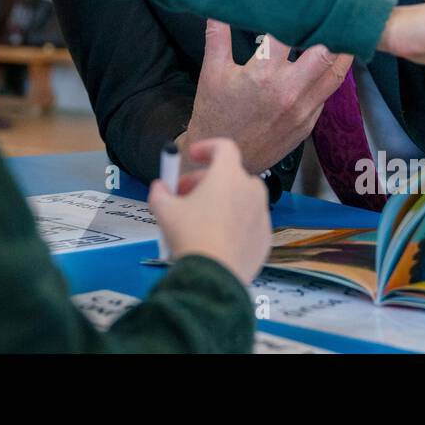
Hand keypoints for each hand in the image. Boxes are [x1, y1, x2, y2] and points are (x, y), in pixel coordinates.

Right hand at [148, 138, 270, 283]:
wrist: (214, 277)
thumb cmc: (191, 236)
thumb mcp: (164, 210)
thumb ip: (160, 192)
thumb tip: (159, 188)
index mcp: (229, 176)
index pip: (224, 147)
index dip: (206, 148)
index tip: (192, 156)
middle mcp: (251, 190)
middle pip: (231, 175)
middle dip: (206, 181)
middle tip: (185, 195)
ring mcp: (261, 215)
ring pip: (241, 200)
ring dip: (222, 202)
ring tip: (200, 220)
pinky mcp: (265, 238)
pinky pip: (248, 223)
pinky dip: (234, 224)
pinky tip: (216, 239)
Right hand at [181, 19, 352, 174]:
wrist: (222, 159)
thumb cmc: (215, 115)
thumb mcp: (210, 73)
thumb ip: (217, 37)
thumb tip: (216, 8)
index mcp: (264, 74)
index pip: (291, 33)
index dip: (298, 13)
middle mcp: (289, 91)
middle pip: (326, 52)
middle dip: (330, 31)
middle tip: (333, 13)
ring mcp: (303, 110)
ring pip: (335, 75)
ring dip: (340, 53)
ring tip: (344, 34)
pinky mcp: (308, 124)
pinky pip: (326, 95)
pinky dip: (329, 77)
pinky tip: (328, 64)